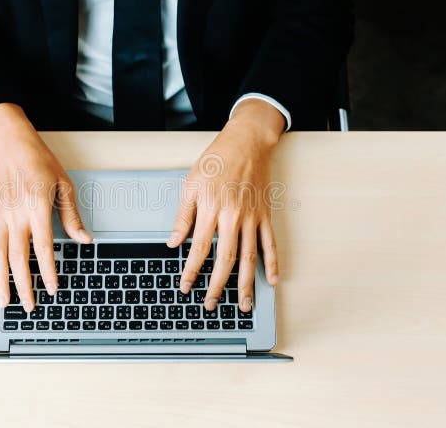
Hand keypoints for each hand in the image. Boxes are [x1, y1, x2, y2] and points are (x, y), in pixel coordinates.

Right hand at [0, 103, 91, 310]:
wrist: (8, 142)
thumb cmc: (38, 159)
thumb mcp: (63, 183)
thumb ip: (71, 214)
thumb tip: (85, 239)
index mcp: (36, 207)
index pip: (42, 247)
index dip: (47, 271)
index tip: (52, 289)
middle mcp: (15, 214)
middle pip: (17, 258)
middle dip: (23, 285)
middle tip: (29, 306)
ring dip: (1, 281)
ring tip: (4, 302)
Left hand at [167, 99, 283, 312]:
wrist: (247, 142)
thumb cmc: (217, 160)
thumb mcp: (191, 184)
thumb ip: (183, 216)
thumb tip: (173, 241)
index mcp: (212, 209)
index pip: (200, 248)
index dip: (192, 271)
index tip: (186, 286)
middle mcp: (233, 217)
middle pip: (226, 259)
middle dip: (217, 286)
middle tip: (211, 304)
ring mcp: (252, 217)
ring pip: (249, 258)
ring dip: (246, 284)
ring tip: (244, 304)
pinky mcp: (265, 215)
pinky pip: (270, 243)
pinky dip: (272, 263)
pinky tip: (272, 280)